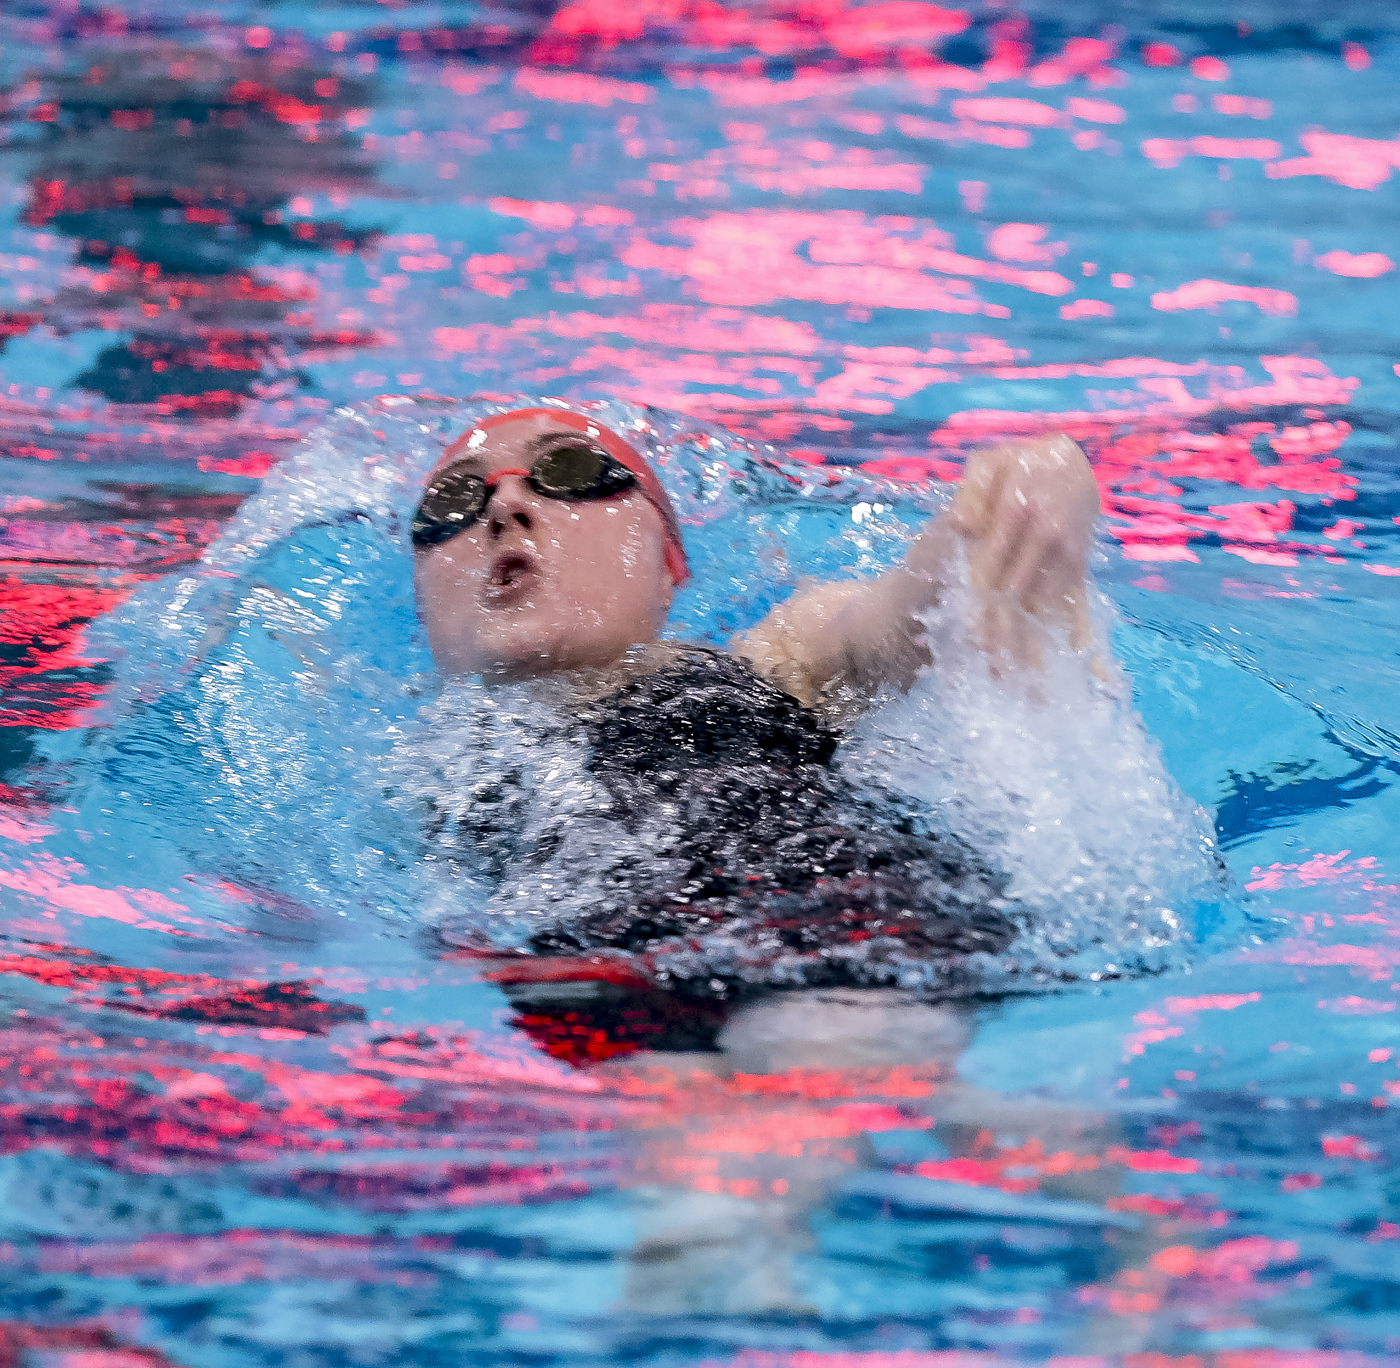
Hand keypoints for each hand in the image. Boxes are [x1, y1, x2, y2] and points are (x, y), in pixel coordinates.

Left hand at [948, 435, 1099, 673]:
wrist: (1066, 460)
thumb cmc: (1018, 464)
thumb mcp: (989, 463)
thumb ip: (973, 490)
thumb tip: (964, 523)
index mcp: (1017, 520)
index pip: (993, 574)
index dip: (983, 610)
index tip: (975, 645)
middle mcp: (1044, 544)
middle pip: (1020, 603)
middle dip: (1009, 645)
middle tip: (999, 683)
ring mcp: (1064, 560)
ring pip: (1048, 614)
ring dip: (1041, 656)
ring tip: (1035, 697)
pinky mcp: (1076, 571)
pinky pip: (1081, 609)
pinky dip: (1085, 642)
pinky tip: (1097, 677)